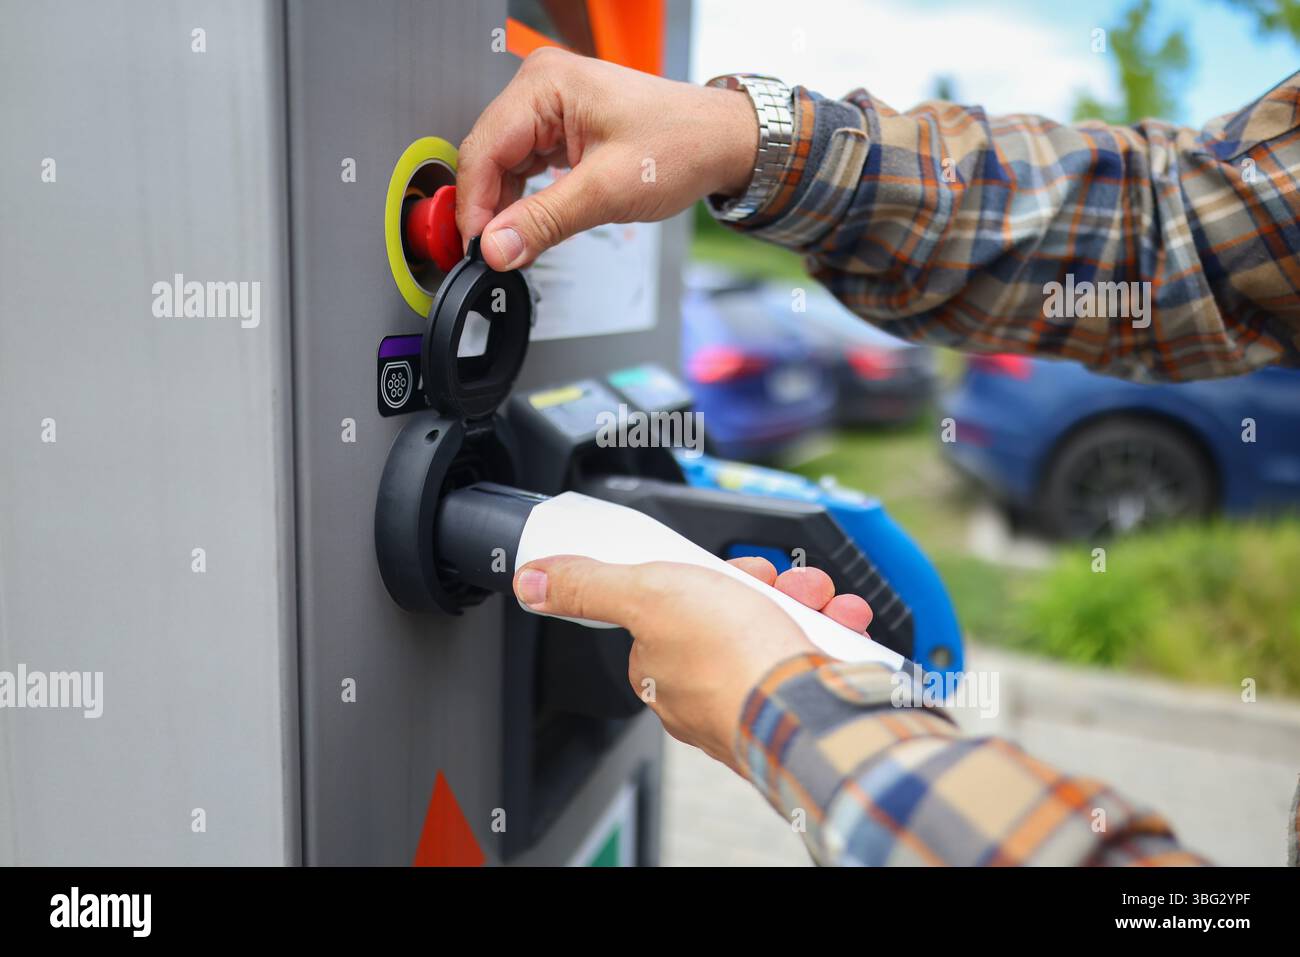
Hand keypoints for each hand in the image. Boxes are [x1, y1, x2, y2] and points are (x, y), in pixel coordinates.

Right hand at [456, 47, 757, 269]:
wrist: (720, 142)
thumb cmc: (681, 144)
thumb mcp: (607, 190)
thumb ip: (545, 221)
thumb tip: (498, 247)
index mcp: (546, 84)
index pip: (484, 148)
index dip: (474, 204)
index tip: (478, 247)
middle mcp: (542, 86)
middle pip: (489, 155)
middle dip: (489, 208)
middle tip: (494, 253)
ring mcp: (551, 106)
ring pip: (504, 164)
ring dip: (506, 206)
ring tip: (515, 243)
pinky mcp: (561, 126)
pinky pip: (526, 165)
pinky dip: (525, 198)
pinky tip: (530, 223)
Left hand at [512, 556, 872, 771]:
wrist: (806, 710)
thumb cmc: (728, 661)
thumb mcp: (647, 596)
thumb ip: (590, 587)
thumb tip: (533, 581)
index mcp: (663, 671)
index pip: (673, 611)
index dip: (704, 578)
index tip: (730, 568)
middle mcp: (707, 691)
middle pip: (731, 616)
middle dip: (764, 587)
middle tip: (778, 580)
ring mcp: (756, 699)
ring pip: (778, 631)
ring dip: (804, 599)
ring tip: (815, 595)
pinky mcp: (801, 704)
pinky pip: (816, 655)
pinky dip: (834, 630)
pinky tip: (840, 621)